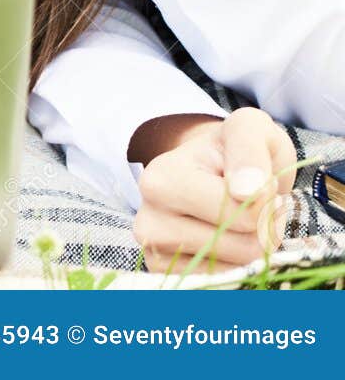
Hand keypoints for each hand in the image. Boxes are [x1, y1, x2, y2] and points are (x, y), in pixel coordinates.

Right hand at [130, 107, 296, 272]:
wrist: (208, 169)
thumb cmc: (230, 151)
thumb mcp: (248, 129)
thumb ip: (249, 148)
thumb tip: (246, 190)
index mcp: (160, 181)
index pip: (242, 212)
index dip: (268, 201)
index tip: (258, 182)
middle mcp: (148, 222)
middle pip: (244, 247)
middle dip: (265, 230)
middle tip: (252, 206)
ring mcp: (157, 255)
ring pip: (239, 271)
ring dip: (255, 251)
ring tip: (240, 223)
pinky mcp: (169, 279)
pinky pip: (227, 288)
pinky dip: (240, 270)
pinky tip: (229, 245)